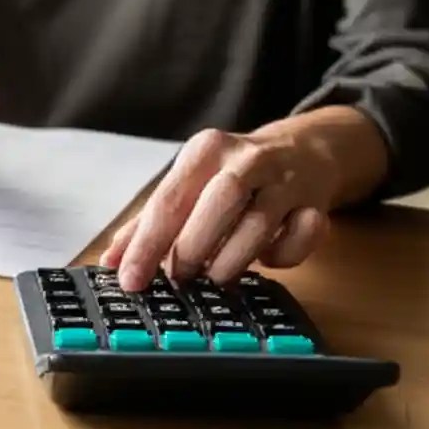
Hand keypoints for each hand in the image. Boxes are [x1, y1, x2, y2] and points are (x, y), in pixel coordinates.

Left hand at [99, 106, 388, 290]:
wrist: (307, 150)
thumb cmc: (233, 175)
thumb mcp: (188, 186)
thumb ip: (147, 223)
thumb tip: (112, 262)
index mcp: (204, 151)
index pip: (168, 200)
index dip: (146, 244)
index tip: (130, 279)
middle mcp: (246, 158)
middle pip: (218, 203)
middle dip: (193, 248)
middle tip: (179, 278)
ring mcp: (286, 179)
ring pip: (259, 223)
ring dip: (232, 259)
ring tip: (216, 276)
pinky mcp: (317, 201)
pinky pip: (302, 235)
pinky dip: (284, 254)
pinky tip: (268, 257)